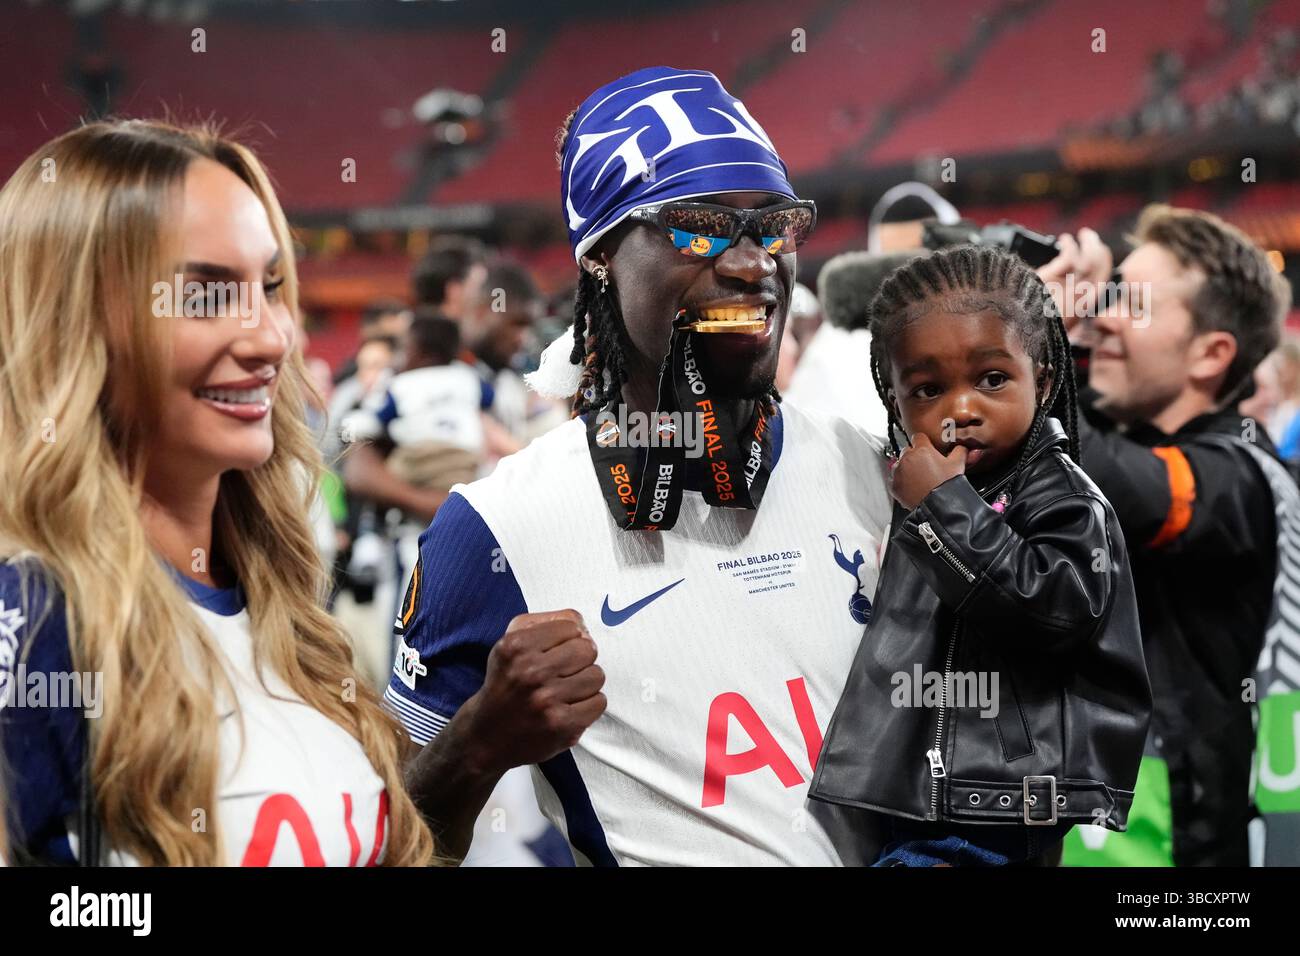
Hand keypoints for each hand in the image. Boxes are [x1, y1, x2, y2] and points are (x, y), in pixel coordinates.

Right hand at [461, 609, 606, 774]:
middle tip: (563, 672)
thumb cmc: (505, 686)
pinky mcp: (561, 725)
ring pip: (596, 675)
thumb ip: (547, 622)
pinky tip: (569, 707)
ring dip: (585, 683)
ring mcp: (546, 700)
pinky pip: (599, 701)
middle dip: (580, 660)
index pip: (571, 627)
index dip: (567, 639)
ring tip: (565, 691)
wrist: (486, 737)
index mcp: (516, 646)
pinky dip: (588, 705)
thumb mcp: (512, 644)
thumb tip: (582, 623)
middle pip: (587, 649)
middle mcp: (530, 672)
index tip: (556, 652)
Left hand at [889, 432, 967, 510]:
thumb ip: (960, 451)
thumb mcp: (958, 464)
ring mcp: (898, 472)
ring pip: (900, 464)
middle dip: (916, 456)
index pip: (919, 437)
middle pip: (908, 450)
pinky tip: (913, 486)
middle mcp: (907, 458)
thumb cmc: (947, 486)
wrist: (938, 507)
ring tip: (920, 478)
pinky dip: (901, 481)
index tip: (928, 449)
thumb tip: (963, 447)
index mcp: (922, 450)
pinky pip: (895, 479)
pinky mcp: (893, 485)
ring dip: (907, 468)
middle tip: (927, 466)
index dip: (925, 443)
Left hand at [1036, 227, 1112, 344]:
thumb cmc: (1037, 319)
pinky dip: (1069, 245)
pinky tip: (1064, 240)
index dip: (1103, 260)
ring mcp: (1070, 287)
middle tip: (1088, 236)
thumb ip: (1069, 294)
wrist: (1019, 327)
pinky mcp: (1055, 278)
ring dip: (1086, 243)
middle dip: (1096, 247)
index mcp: (1086, 303)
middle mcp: (1083, 295)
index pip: (1103, 277)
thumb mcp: (1059, 309)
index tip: (1099, 248)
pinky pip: (1069, 256)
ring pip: (1089, 260)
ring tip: (1077, 236)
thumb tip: (1074, 273)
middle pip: (1099, 266)